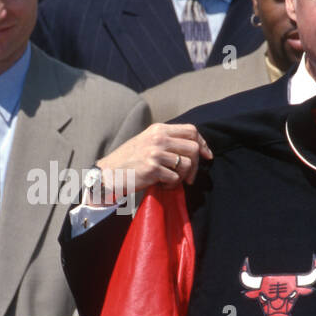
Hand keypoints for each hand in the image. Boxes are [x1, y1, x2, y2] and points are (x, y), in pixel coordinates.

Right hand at [94, 123, 212, 201]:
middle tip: (190, 177)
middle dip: (197, 165)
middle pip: (193, 147)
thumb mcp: (147, 141)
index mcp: (158, 129)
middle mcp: (158, 138)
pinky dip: (172, 185)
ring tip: (172, 181)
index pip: (191, 130)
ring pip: (187, 164)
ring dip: (183, 177)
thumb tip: (193, 147)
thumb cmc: (129, 159)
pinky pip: (175, 178)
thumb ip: (166, 140)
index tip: (206, 155)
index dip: (202, 143)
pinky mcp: (153, 169)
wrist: (109, 172)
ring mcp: (155, 153)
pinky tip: (163, 185)